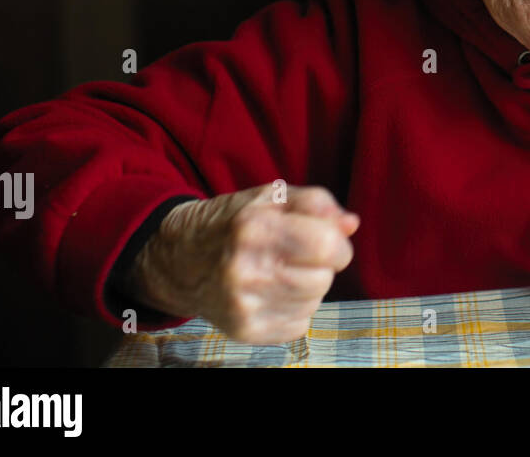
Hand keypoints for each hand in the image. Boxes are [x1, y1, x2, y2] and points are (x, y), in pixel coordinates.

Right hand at [127, 183, 358, 344]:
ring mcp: (243, 306)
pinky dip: (294, 309)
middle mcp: (245, 271)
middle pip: (324, 278)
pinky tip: (271, 292)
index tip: (325, 238)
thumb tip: (351, 224)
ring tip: (279, 271)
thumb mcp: (272, 197)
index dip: (336, 242)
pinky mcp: (244, 331)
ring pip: (314, 302)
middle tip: (295, 254)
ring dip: (308, 287)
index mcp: (254, 229)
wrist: (178, 259)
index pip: (328, 246)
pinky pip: (299, 324)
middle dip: (321, 265)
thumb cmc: (233, 222)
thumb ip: (317, 203)